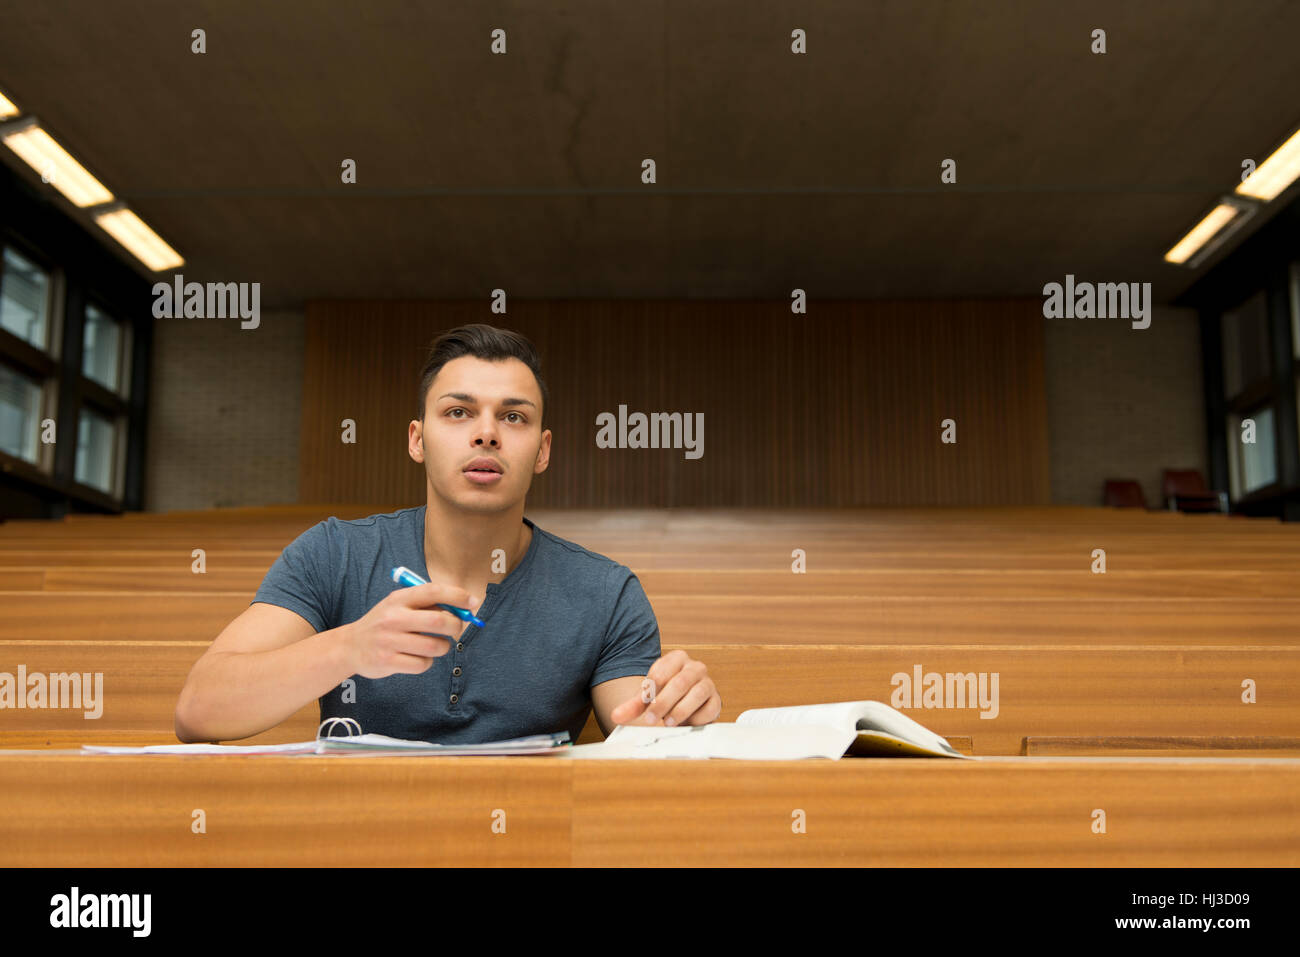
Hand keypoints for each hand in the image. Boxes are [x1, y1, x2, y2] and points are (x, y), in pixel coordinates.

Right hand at [343, 582, 478, 678]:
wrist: (350, 646)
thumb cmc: (384, 624)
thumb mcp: (399, 606)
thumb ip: (428, 605)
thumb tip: (465, 607)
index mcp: (399, 599)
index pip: (433, 591)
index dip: (457, 596)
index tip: (473, 602)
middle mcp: (393, 617)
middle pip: (439, 620)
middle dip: (456, 626)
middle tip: (456, 630)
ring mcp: (389, 640)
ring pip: (434, 646)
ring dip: (442, 647)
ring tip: (435, 645)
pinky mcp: (388, 661)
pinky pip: (423, 664)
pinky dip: (427, 662)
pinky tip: (418, 657)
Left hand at [609, 650, 720, 727]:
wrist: (683, 705)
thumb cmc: (664, 696)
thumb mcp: (647, 698)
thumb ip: (632, 706)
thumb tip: (616, 716)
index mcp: (676, 658)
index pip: (662, 671)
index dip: (650, 689)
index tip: (642, 704)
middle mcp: (694, 667)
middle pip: (679, 683)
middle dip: (663, 703)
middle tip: (650, 719)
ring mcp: (707, 682)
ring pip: (697, 693)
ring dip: (680, 710)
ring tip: (667, 723)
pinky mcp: (716, 700)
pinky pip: (710, 708)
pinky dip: (698, 718)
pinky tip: (687, 724)